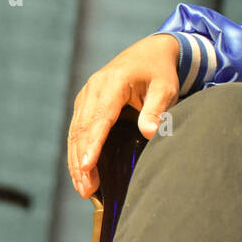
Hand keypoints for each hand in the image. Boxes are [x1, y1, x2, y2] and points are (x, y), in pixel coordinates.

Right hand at [67, 34, 180, 198]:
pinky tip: (81, 171)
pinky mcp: (86, 102)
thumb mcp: (166, 88)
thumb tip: (149, 133)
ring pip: (75, 131)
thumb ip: (157, 110)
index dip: (92, 144)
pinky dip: (77, 150)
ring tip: (83, 188)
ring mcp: (87, 94)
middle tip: (86, 190)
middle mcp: (94, 88)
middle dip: (81, 161)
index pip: (99, 118)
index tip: (87, 166)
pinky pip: (77, 129)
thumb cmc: (160, 71)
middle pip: (82, 129)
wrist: (150, 52)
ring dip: (76, 160)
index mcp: (113, 82)